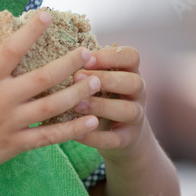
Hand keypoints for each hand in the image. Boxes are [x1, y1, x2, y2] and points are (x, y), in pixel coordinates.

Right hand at [0, 11, 102, 185]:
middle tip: (88, 53)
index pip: (11, 49)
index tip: (47, 15)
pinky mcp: (13, 145)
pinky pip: (48, 137)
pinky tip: (90, 122)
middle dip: (68, 64)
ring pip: (51, 107)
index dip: (30, 31)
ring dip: (77, 94)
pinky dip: (71, 130)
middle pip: (42, 78)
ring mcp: (9, 124)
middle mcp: (1, 100)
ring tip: (97, 83)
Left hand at [70, 46, 151, 161]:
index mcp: (130, 73)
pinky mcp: (128, 140)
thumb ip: (88, 68)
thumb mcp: (100, 81)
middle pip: (133, 82)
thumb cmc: (102, 99)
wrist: (120, 137)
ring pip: (129, 110)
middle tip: (77, 78)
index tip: (86, 58)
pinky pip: (115, 139)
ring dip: (102, 106)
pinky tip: (75, 133)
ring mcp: (137, 118)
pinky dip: (95, 137)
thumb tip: (57, 55)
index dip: (110, 56)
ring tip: (77, 104)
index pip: (131, 57)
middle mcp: (138, 94)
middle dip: (105, 79)